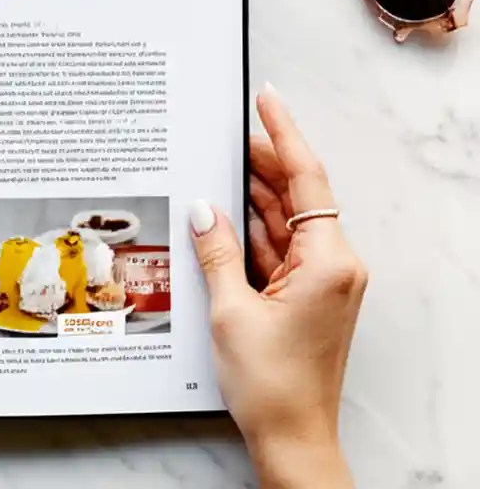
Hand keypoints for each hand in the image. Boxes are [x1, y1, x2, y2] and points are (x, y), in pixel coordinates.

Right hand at [189, 84, 365, 488]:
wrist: (291, 434)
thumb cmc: (272, 384)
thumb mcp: (230, 310)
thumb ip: (215, 251)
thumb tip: (201, 209)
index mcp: (328, 262)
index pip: (306, 180)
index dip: (284, 135)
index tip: (267, 100)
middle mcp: (334, 266)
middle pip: (299, 196)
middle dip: (265, 161)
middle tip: (231, 130)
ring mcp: (322, 281)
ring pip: (288, 221)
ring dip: (256, 195)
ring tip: (223, 163)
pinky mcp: (306, 296)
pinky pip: (281, 248)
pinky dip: (255, 229)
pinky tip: (228, 214)